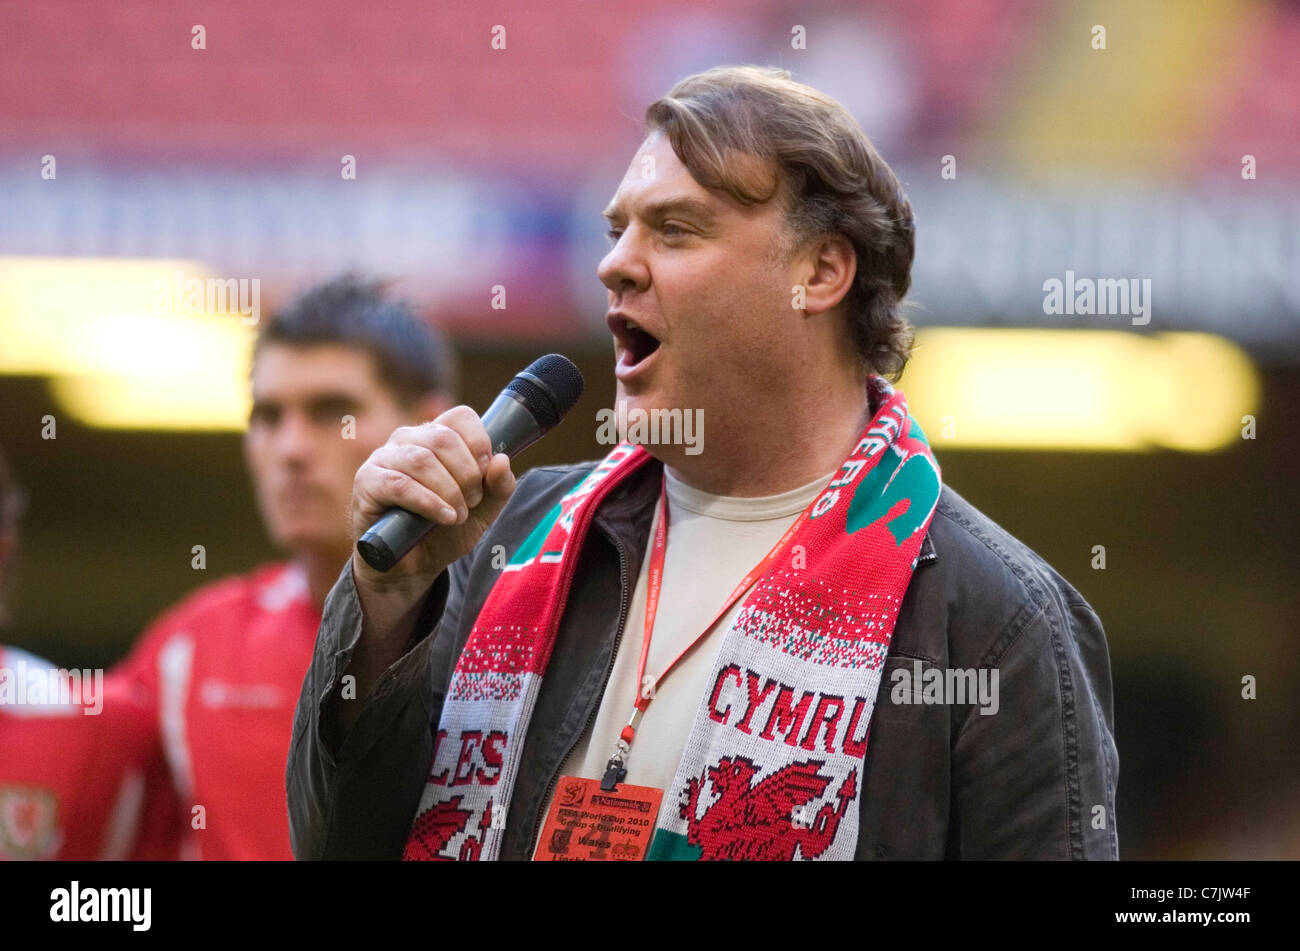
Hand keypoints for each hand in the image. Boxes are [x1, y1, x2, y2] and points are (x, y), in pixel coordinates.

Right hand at [350, 405, 515, 595]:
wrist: (411, 566)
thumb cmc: (444, 530)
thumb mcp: (483, 511)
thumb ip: (499, 487)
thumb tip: (502, 460)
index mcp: (436, 436)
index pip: (460, 417)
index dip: (479, 442)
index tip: (485, 473)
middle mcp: (408, 439)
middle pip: (444, 438)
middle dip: (467, 475)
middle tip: (472, 502)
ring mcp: (384, 458)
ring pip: (422, 460)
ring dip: (449, 491)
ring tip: (457, 516)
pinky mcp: (367, 482)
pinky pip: (399, 484)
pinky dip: (428, 502)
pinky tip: (443, 517)